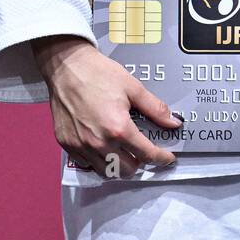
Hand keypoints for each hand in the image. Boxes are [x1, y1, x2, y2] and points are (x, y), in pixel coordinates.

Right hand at [31, 35, 181, 178]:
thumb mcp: (133, 87)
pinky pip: (86, 165)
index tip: (166, 157)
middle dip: (140, 163)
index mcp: (118, 127)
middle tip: (143, 152)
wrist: (66, 66)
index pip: (146, 154)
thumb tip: (172, 122)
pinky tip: (103, 148)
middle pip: (127, 170)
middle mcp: (99, 142)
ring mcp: (81, 145)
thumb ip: (155, 108)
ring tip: (124, 153)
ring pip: (106, 172)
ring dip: (119, 166)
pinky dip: (98, 162)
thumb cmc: (97, 73)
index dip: (161, 158)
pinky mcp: (67, 144)